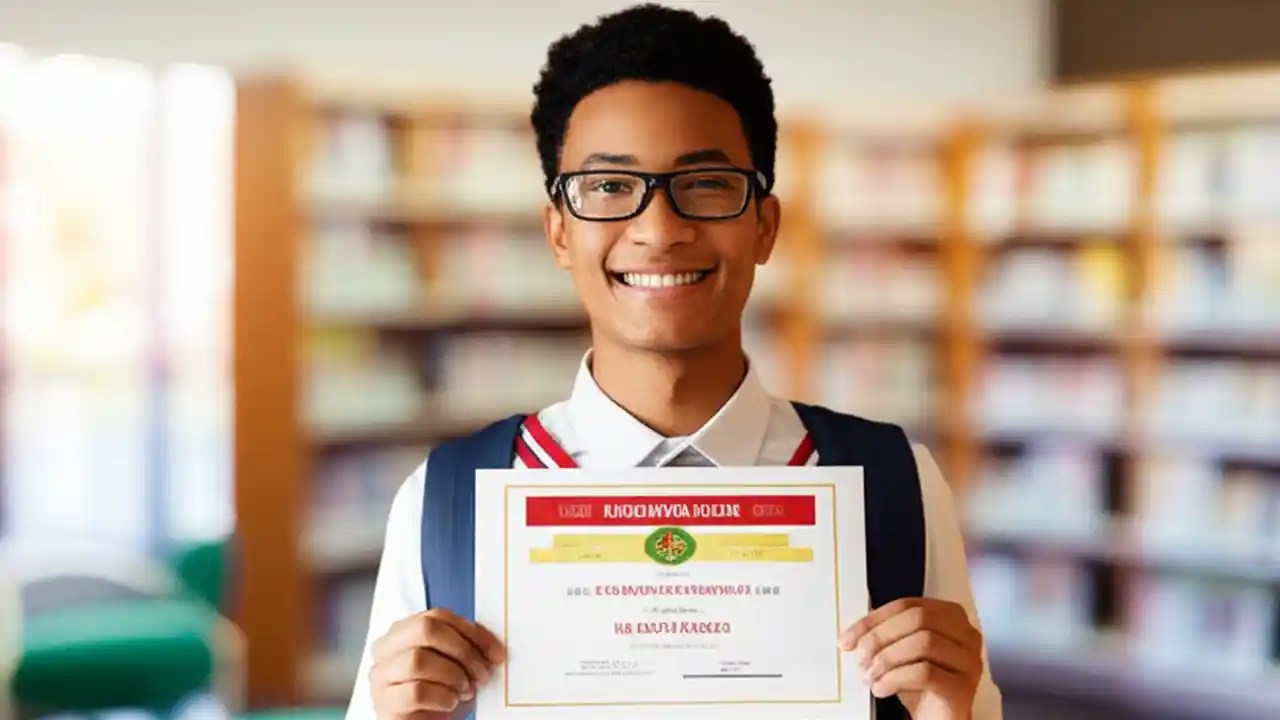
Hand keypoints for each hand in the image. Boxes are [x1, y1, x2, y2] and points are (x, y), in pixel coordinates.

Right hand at [370, 607, 506, 718]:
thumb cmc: (437, 695)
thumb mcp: (454, 666)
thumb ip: (466, 647)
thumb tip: (492, 646)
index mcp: (402, 632)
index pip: (437, 616)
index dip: (471, 631)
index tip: (494, 651)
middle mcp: (385, 650)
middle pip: (425, 630)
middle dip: (462, 650)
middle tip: (482, 672)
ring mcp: (381, 677)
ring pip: (418, 660)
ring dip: (452, 675)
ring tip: (464, 690)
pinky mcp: (385, 704)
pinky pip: (416, 692)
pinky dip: (442, 697)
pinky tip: (449, 703)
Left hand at [839, 598, 982, 719]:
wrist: (938, 719)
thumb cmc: (921, 686)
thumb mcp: (901, 652)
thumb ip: (886, 633)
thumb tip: (855, 632)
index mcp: (951, 617)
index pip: (908, 605)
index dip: (874, 620)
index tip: (849, 639)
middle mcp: (966, 635)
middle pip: (919, 618)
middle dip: (881, 636)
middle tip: (860, 657)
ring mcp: (968, 661)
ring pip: (924, 642)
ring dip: (887, 659)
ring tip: (870, 676)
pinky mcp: (963, 688)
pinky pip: (926, 673)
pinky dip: (895, 679)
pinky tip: (882, 689)